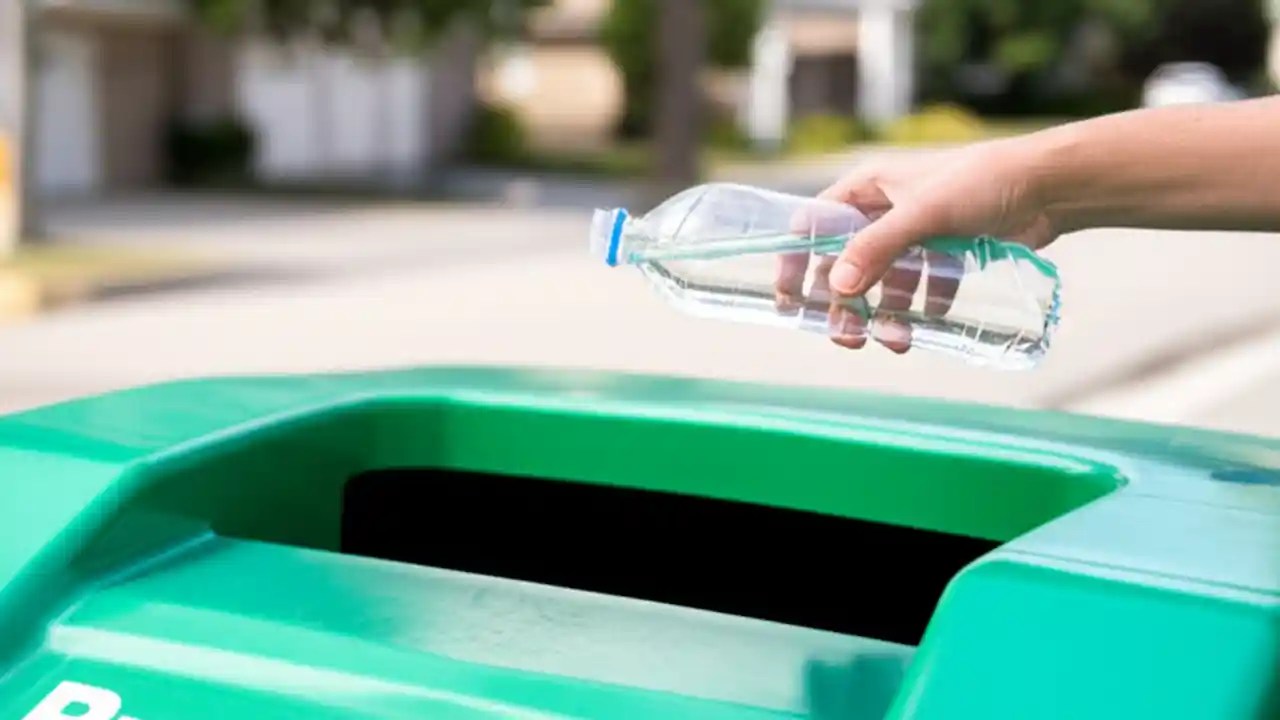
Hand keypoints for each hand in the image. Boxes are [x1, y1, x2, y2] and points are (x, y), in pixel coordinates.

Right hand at [782, 140, 1061, 352]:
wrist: (1049, 186)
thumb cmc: (982, 182)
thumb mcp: (922, 213)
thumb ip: (877, 248)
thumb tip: (837, 286)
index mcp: (868, 188)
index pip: (815, 225)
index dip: (797, 260)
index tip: (790, 299)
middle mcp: (886, 210)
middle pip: (847, 263)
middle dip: (843, 303)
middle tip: (845, 337)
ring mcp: (916, 234)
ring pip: (885, 282)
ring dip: (884, 314)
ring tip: (894, 341)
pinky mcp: (946, 253)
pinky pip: (922, 289)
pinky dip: (920, 310)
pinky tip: (924, 327)